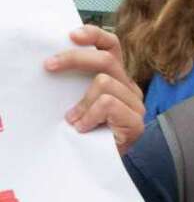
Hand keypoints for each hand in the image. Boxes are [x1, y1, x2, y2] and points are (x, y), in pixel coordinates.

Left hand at [48, 26, 145, 153]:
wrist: (104, 166)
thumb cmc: (91, 134)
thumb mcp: (80, 101)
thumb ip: (78, 83)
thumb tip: (55, 63)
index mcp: (118, 79)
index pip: (112, 46)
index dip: (94, 35)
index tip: (71, 35)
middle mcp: (130, 88)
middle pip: (106, 59)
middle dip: (74, 59)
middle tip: (49, 66)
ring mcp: (136, 106)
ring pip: (104, 82)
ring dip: (83, 102)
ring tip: (74, 120)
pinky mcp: (136, 122)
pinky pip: (107, 104)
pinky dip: (90, 115)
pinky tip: (84, 128)